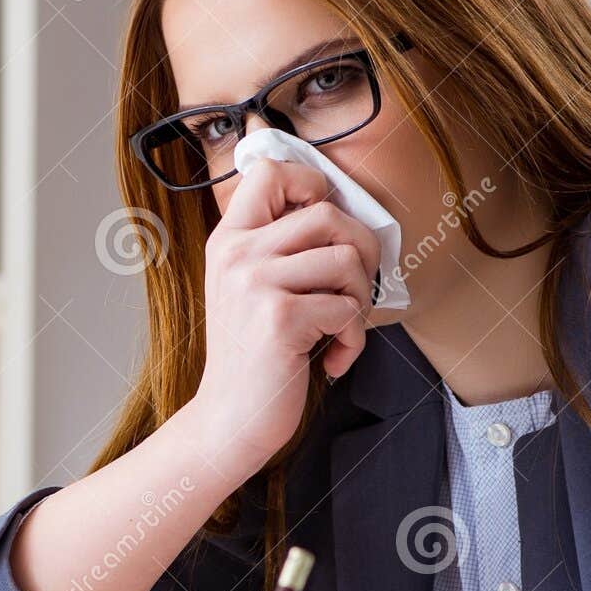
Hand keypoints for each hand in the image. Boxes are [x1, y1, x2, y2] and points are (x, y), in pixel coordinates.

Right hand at [192, 155, 381, 476]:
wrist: (230, 418)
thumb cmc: (255, 354)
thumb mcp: (251, 288)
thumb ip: (280, 248)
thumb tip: (344, 215)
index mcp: (230, 239)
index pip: (272, 171)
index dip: (313, 185)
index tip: (329, 224)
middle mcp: (237, 253)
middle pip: (328, 215)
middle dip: (361, 253)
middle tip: (354, 290)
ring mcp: (255, 283)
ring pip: (347, 260)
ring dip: (360, 300)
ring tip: (340, 328)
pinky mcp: (279, 318)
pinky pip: (348, 310)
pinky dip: (352, 340)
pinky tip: (331, 358)